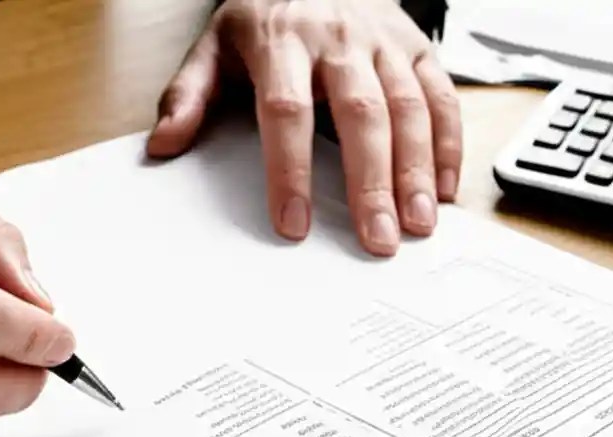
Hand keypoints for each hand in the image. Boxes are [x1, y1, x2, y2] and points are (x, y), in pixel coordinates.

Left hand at [146, 0, 462, 256]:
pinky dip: (449, 144)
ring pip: (409, 107)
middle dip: (372, 182)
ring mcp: (384, 42)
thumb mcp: (215, 44)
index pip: (287, 111)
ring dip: (418, 170)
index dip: (290, 170)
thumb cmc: (265, 16)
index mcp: (281, 41)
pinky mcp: (418, 47)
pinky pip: (441, 96)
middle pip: (361, 114)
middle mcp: (339, 39)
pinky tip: (445, 190)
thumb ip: (189, 94)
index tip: (294, 224)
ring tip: (417, 225)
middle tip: (377, 239)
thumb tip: (163, 144)